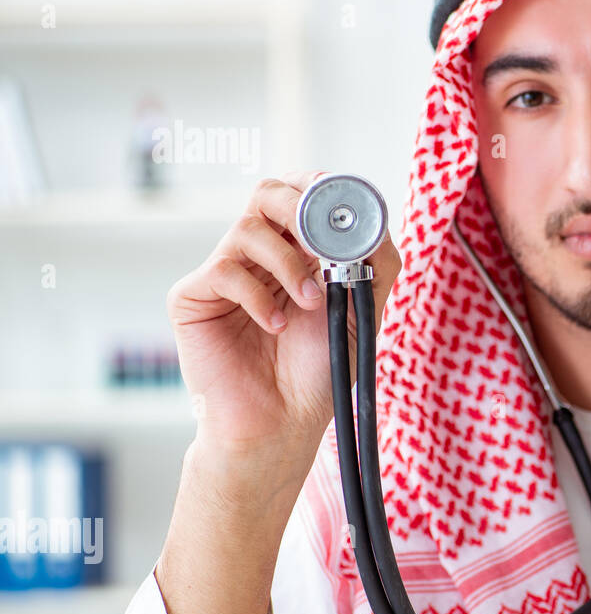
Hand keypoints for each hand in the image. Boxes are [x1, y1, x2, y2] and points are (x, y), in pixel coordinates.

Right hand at [165, 171, 402, 503]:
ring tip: (310, 303)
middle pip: (267, 193)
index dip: (320, 190)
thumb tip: (371, 219)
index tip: (344, 210)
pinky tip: (276, 326)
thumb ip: (373, 261)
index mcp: (297, 250)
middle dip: (301, 207)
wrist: (284, 423)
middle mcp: (258, 255)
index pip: (300, 193)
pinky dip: (258, 296)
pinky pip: (223, 271)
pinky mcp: (193, 298)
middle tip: (324, 243)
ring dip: (288, 261)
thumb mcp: (362, 308)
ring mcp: (224, 273)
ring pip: (248, 228)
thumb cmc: (321, 369)